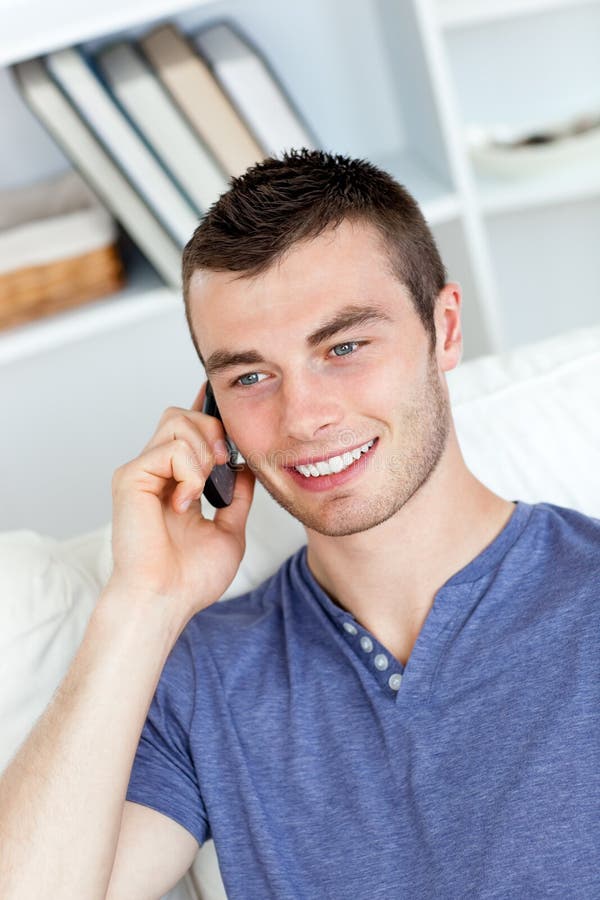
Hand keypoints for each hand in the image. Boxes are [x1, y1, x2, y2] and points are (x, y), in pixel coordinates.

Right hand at [108, 384, 254, 620]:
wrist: (167, 600)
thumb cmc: (190, 578)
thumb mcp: (230, 531)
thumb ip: (236, 497)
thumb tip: (247, 469)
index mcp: (176, 481)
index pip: (187, 430)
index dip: (205, 409)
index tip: (223, 398)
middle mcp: (156, 472)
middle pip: (182, 414)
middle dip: (213, 430)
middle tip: (222, 467)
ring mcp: (141, 472)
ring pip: (177, 421)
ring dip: (203, 452)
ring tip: (202, 489)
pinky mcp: (130, 478)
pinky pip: (171, 448)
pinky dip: (190, 472)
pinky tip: (186, 502)